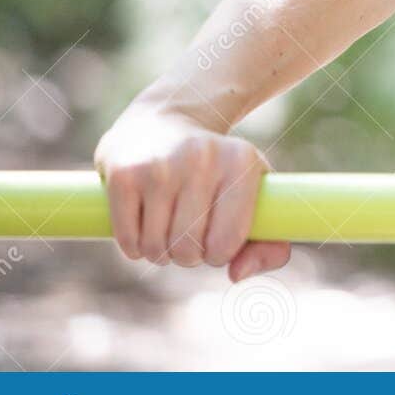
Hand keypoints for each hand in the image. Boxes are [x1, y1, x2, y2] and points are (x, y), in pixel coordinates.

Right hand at [93, 106, 289, 281]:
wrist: (162, 120)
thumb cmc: (216, 170)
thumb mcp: (254, 195)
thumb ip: (270, 245)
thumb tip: (236, 274)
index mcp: (242, 162)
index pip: (228, 242)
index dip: (219, 254)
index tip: (215, 240)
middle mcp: (203, 158)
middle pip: (189, 249)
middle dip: (187, 256)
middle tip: (187, 234)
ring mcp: (160, 165)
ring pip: (156, 249)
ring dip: (159, 253)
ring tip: (166, 229)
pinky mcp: (124, 174)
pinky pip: (127, 240)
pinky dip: (133, 248)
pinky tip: (142, 226)